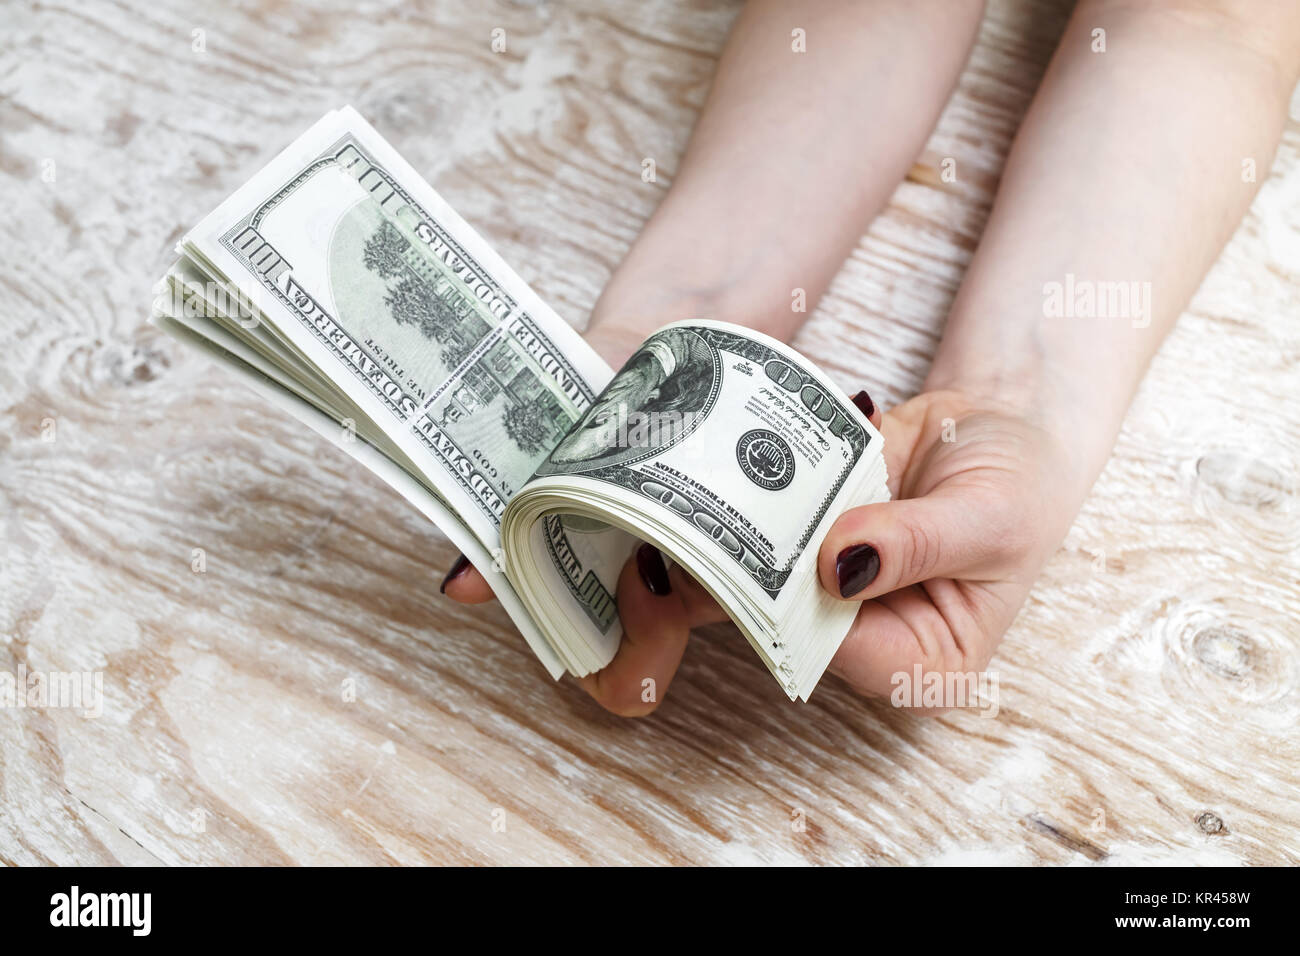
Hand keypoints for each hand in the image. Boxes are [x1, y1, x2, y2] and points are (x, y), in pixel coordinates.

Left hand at [556, 388, 1079, 715]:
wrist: (1000, 420)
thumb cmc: (1018, 483)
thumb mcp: (990, 516)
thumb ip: (918, 543)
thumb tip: (840, 564)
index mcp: (921, 662)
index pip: (832, 648)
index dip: (777, 611)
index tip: (722, 566)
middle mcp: (865, 634)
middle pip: (782, 619)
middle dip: (724, 579)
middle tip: (663, 532)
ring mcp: (827, 584)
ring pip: (757, 573)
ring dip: (713, 540)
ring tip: (662, 502)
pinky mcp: (804, 536)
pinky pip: (760, 524)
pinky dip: (728, 502)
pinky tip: (689, 476)